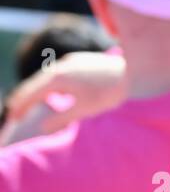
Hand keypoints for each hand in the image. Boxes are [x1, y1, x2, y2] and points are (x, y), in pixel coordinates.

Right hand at [1, 51, 125, 144]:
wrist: (133, 71)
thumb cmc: (109, 92)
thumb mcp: (84, 109)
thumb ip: (62, 118)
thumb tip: (42, 129)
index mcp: (56, 78)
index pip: (31, 94)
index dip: (21, 107)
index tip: (13, 118)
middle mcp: (60, 66)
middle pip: (37, 84)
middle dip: (26, 99)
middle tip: (16, 112)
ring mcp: (71, 62)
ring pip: (49, 78)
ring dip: (40, 92)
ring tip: (34, 103)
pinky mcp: (82, 61)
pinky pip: (61, 75)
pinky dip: (53, 85)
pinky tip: (58, 92)